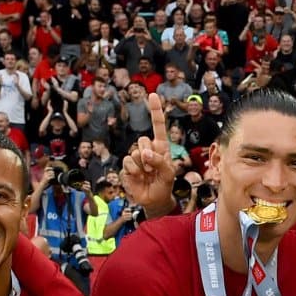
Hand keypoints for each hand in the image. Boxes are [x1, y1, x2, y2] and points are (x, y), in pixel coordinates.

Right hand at [120, 92, 175, 213]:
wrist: (154, 200)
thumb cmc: (164, 184)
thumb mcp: (168, 173)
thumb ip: (159, 161)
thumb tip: (144, 154)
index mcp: (160, 146)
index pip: (158, 126)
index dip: (155, 111)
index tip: (153, 95)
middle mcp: (147, 149)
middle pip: (143, 140)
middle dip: (149, 155)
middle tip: (153, 168)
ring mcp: (135, 157)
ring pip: (134, 152)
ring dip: (142, 166)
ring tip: (148, 175)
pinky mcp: (127, 167)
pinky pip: (127, 162)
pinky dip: (134, 171)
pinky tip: (139, 177)